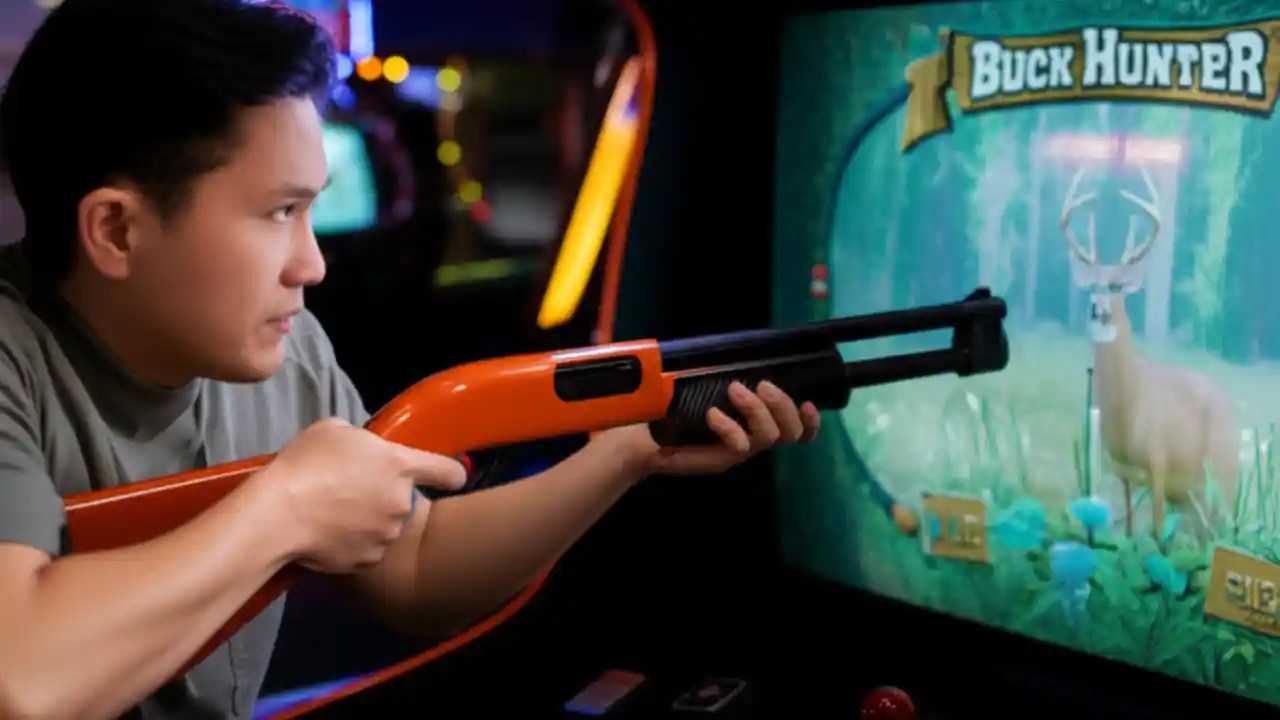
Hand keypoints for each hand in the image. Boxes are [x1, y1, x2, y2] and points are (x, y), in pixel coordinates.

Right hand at [256, 418, 466, 573]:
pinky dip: (353, 544)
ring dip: (368, 520)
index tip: (451, 478)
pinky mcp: (367, 560)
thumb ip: (359, 440)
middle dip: (384, 495)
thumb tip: (360, 451)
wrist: (279, 513)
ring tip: (333, 513)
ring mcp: (386, 534)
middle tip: (350, 490)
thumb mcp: (333, 431)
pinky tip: (328, 534)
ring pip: (384, 526)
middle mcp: (401, 502)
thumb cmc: (305, 463)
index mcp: (400, 465)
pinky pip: (366, 549)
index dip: (451, 474)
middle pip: (404, 498)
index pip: (448, 471)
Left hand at [619, 380, 820, 476]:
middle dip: (783, 404)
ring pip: (767, 437)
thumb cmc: (672, 407)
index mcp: (754, 423)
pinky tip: (711, 414)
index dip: (810, 421)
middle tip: (762, 384)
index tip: (807, 402)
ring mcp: (736, 452)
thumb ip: (724, 376)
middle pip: (790, 432)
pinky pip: (737, 446)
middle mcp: (751, 440)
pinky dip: (728, 425)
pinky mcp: (719, 460)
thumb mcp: (702, 385)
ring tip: (734, 390)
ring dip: (756, 409)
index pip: (797, 430)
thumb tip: (740, 352)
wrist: (641, 434)